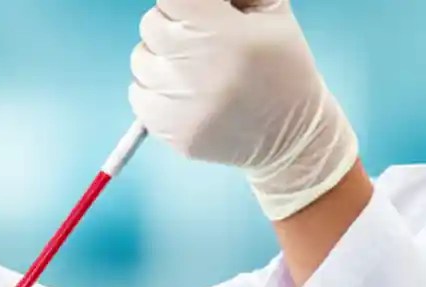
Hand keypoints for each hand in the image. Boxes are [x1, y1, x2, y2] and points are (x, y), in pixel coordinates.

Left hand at [130, 0, 358, 219]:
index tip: (196, 14)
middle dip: (173, 28)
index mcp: (222, 33)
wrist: (287, 134)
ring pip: (141, 59)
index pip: (169, 0)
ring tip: (196, 72)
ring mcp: (174, 101)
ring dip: (162, 59)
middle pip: (151, 25)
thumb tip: (191, 0)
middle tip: (201, 43)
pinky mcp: (164, 128)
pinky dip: (156, 91)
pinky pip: (138, 93)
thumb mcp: (272, 12)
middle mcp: (193, 67)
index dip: (182, 5)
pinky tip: (187, 96)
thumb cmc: (280, 65)